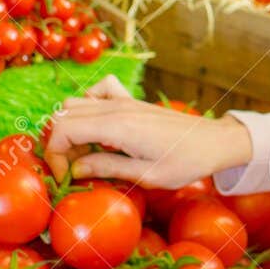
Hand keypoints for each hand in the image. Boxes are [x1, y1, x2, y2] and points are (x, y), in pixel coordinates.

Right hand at [43, 75, 253, 188]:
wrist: (214, 142)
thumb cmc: (186, 162)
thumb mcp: (146, 175)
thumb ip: (107, 168)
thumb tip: (74, 170)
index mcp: (117, 125)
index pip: (63, 129)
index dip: (54, 155)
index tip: (65, 177)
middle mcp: (116, 107)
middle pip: (63, 115)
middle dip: (59, 144)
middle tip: (75, 170)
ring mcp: (124, 101)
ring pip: (75, 103)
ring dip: (71, 128)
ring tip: (87, 154)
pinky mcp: (131, 101)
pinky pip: (98, 90)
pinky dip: (88, 104)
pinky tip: (98, 127)